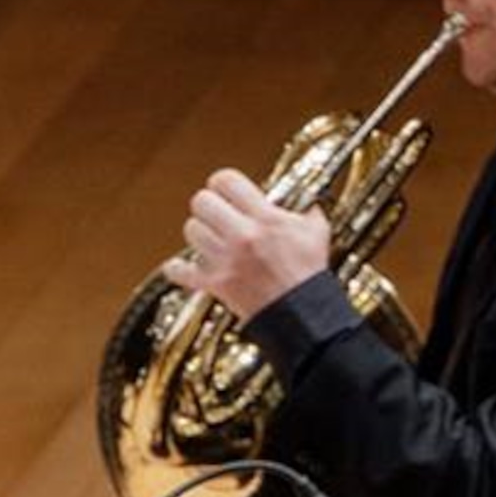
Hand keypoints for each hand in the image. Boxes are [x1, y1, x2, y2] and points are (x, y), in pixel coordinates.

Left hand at [161, 170, 333, 321]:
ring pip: (191, 230)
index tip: (225, 189)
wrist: (302, 315)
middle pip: (202, 201)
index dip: (223, 182)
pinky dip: (178, 269)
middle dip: (209, 205)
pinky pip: (181, 271)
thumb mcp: (317, 233)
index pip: (226, 181)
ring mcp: (226, 260)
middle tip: (216, 212)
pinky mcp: (216, 283)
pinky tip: (180, 266)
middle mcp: (242, 236)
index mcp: (265, 218)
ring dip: (200, 233)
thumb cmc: (308, 276)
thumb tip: (308, 202)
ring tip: (210, 237)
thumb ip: (308, 212)